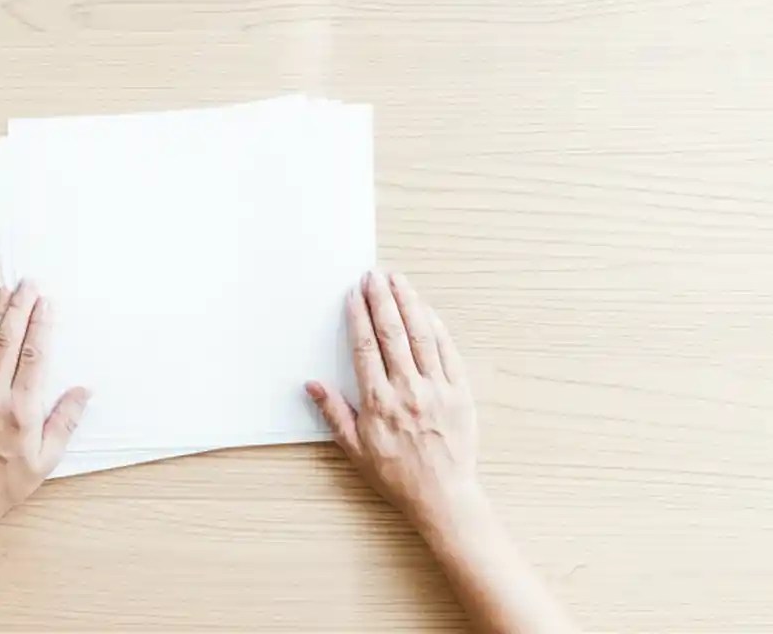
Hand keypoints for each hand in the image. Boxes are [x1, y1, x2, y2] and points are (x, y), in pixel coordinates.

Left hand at [0, 281, 90, 531]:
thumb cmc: (5, 483)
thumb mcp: (46, 459)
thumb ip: (65, 421)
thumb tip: (83, 391)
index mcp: (20, 410)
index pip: (34, 356)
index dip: (41, 325)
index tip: (47, 303)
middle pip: (8, 340)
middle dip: (19, 307)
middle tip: (28, 284)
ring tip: (7, 291)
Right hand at [307, 271, 478, 527]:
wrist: (442, 495)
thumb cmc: (396, 475)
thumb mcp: (355, 450)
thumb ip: (334, 413)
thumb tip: (312, 385)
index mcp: (380, 403)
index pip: (366, 348)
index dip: (358, 318)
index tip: (354, 295)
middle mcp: (408, 391)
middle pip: (393, 333)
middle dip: (382, 300)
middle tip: (374, 276)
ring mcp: (437, 389)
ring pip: (422, 335)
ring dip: (409, 303)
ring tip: (399, 280)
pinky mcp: (460, 393)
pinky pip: (448, 352)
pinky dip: (436, 328)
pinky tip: (426, 310)